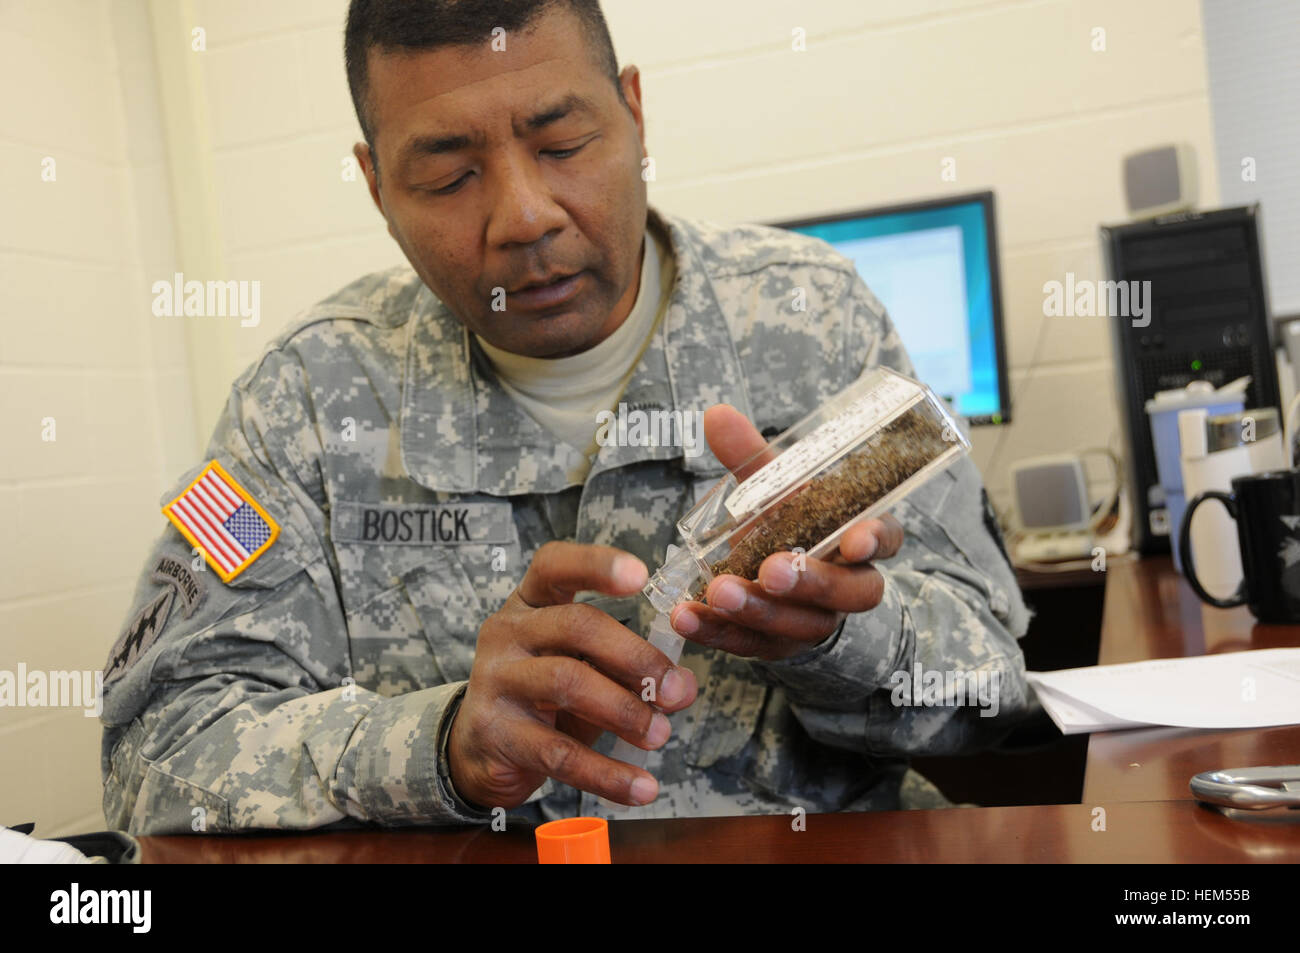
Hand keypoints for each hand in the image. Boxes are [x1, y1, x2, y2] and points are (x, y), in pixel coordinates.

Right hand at [447, 541, 698, 810]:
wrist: (479, 748)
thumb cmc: (543, 695)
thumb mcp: (585, 668)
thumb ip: (631, 669)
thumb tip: (684, 685)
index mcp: (531, 603)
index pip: (555, 565)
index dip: (596, 565)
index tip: (641, 575)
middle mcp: (507, 631)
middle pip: (576, 625)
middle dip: (636, 657)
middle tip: (677, 692)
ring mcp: (494, 679)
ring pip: (567, 682)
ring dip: (625, 711)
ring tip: (660, 736)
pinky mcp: (494, 733)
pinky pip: (557, 752)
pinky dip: (606, 772)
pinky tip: (640, 787)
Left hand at [668, 404, 905, 659]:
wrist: (781, 588)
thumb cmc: (788, 527)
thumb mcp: (776, 490)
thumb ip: (752, 457)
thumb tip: (715, 413)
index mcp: (859, 539)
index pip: (886, 539)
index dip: (875, 540)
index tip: (857, 539)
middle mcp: (848, 586)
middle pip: (849, 593)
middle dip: (810, 583)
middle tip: (772, 570)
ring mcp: (815, 622)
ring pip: (800, 626)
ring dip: (758, 611)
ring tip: (718, 593)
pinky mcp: (778, 648)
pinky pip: (752, 647)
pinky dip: (718, 633)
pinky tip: (687, 617)